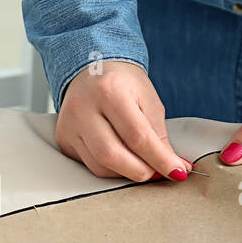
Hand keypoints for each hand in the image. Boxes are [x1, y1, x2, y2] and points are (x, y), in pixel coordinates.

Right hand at [55, 61, 191, 181]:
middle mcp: (83, 108)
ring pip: (99, 166)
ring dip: (126, 172)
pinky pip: (89, 165)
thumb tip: (174, 168)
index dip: (160, 159)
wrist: (92, 69)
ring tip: (141, 163)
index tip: (177, 171)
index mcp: (109, 91)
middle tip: (158, 172)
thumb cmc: (123, 84)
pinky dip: (111, 168)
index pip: (137, 136)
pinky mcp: (63, 138)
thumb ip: (159, 136)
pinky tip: (121, 157)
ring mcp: (69, 125)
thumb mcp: (148, 101)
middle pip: (112, 155)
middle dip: (141, 171)